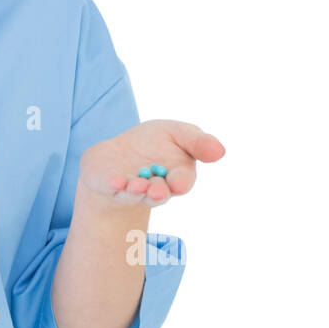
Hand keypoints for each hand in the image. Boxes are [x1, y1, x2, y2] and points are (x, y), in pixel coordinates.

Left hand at [78, 119, 225, 208]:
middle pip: (158, 193)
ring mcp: (129, 188)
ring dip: (136, 190)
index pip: (182, 182)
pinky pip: (110, 186)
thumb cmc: (154, 143)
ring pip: (134, 194)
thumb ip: (198, 141)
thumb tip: (220, 151)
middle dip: (158, 192)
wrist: (117, 154)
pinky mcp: (108, 184)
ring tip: (137, 185)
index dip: (181, 182)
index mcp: (175, 176)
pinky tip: (115, 181)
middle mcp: (153, 188)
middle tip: (157, 190)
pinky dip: (113, 184)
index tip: (178, 182)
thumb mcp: (178, 133)